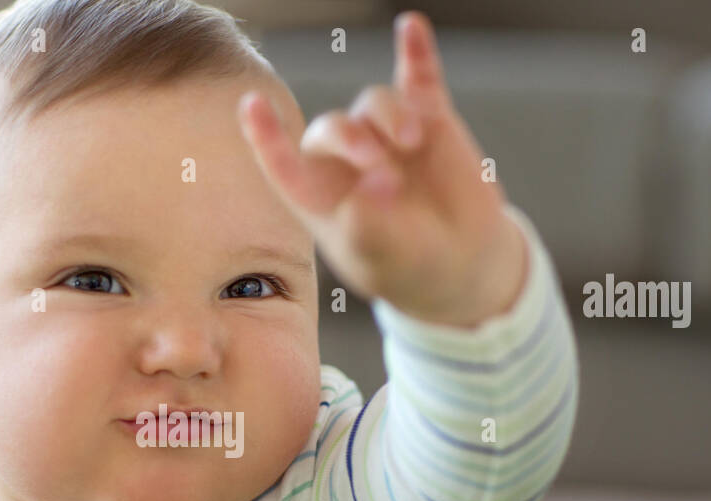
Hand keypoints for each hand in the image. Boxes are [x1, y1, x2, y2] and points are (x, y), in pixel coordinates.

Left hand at [238, 11, 526, 327]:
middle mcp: (345, 159)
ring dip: (389, 118)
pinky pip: (417, 77)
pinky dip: (416, 53)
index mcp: (318, 196)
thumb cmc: (405, 261)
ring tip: (411, 146)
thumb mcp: (382, 258)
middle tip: (383, 175)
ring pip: (374, 104)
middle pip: (332, 127)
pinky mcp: (428, 117)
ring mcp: (385, 134)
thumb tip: (368, 189)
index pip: (283, 164)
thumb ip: (368, 229)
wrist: (459, 257)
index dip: (266, 136)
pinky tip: (412, 28)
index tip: (251, 105)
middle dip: (352, 142)